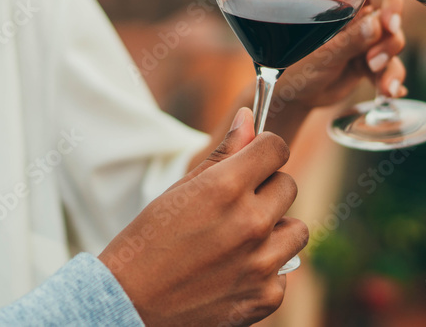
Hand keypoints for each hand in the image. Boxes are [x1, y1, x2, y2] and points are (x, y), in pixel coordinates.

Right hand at [100, 109, 307, 326]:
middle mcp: (250, 221)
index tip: (255, 160)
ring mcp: (262, 261)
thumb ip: (223, 154)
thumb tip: (250, 118)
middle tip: (234, 209)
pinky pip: (285, 270)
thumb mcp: (180, 191)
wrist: (128, 307)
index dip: (265, 150)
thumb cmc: (148, 243)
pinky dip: (266, 271)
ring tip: (240, 241)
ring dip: (276, 232)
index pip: (276, 148)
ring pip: (298, 229)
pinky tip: (234, 273)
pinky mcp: (267, 295)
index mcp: (226, 187)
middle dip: (266, 192)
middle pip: (288, 186)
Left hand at [276, 0, 407, 108]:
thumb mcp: (321, 55)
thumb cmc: (296, 68)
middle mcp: (357, 20)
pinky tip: (390, 92)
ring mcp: (365, 41)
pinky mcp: (370, 62)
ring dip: (391, 67)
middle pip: (390, 20)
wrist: (295, 97)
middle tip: (373, 61)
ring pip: (393, 45)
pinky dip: (392, 81)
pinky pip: (391, 67)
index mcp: (341, 7)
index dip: (389, 3)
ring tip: (383, 87)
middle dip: (389, 43)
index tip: (389, 24)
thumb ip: (349, 40)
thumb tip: (375, 25)